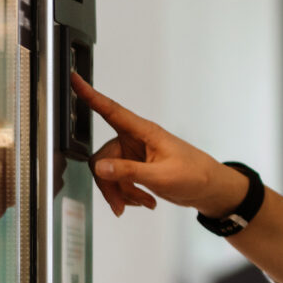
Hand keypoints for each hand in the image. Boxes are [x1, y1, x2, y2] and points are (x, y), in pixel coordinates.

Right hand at [70, 72, 241, 217]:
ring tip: (143, 202)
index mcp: (144, 132)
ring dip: (121, 192)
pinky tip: (145, 201)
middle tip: (121, 203)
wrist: (208, 189)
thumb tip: (101, 168)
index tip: (74, 79)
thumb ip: (129, 172)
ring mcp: (134, 154)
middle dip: (110, 183)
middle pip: (104, 158)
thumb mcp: (161, 176)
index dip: (90, 94)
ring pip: (109, 173)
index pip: (111, 110)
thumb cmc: (195, 174)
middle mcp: (136, 140)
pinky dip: (128, 194)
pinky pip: (118, 180)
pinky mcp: (135, 167)